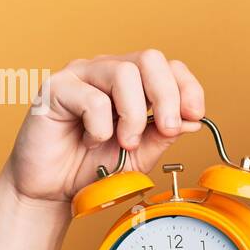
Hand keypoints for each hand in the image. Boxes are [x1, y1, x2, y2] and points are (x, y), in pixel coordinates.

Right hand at [0, 50, 206, 206]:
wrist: (54, 189)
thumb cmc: (94, 166)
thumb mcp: (142, 153)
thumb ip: (165, 134)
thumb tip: (193, 119)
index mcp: (134, 82)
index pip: (169, 66)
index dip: (187, 87)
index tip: (194, 115)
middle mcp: (108, 70)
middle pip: (150, 59)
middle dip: (167, 96)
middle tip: (166, 130)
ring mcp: (81, 75)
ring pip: (124, 72)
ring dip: (134, 115)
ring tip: (125, 142)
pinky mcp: (56, 88)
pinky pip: (92, 97)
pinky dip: (100, 126)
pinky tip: (92, 141)